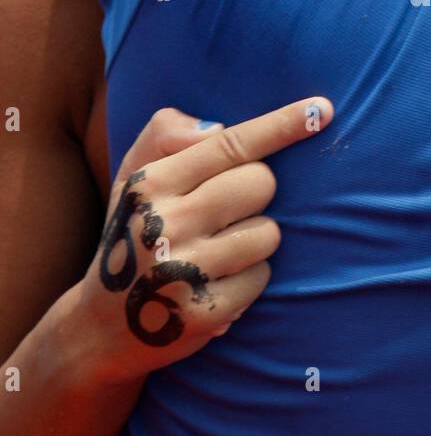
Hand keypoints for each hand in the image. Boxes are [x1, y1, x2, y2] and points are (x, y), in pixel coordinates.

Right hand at [75, 96, 333, 386]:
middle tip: (226, 213)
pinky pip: (263, 276)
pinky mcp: (206, 312)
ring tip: (218, 254)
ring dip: (255, 239)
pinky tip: (216, 285)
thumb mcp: (134, 179)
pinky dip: (248, 279)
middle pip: (261, 183)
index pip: (230, 145)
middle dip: (257, 194)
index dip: (281, 125)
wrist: (104, 325)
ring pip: (270, 232)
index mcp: (151, 184)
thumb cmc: (136, 233)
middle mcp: (165, 224)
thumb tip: (217, 129)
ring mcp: (185, 271)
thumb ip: (167, 134)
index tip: (321, 109)